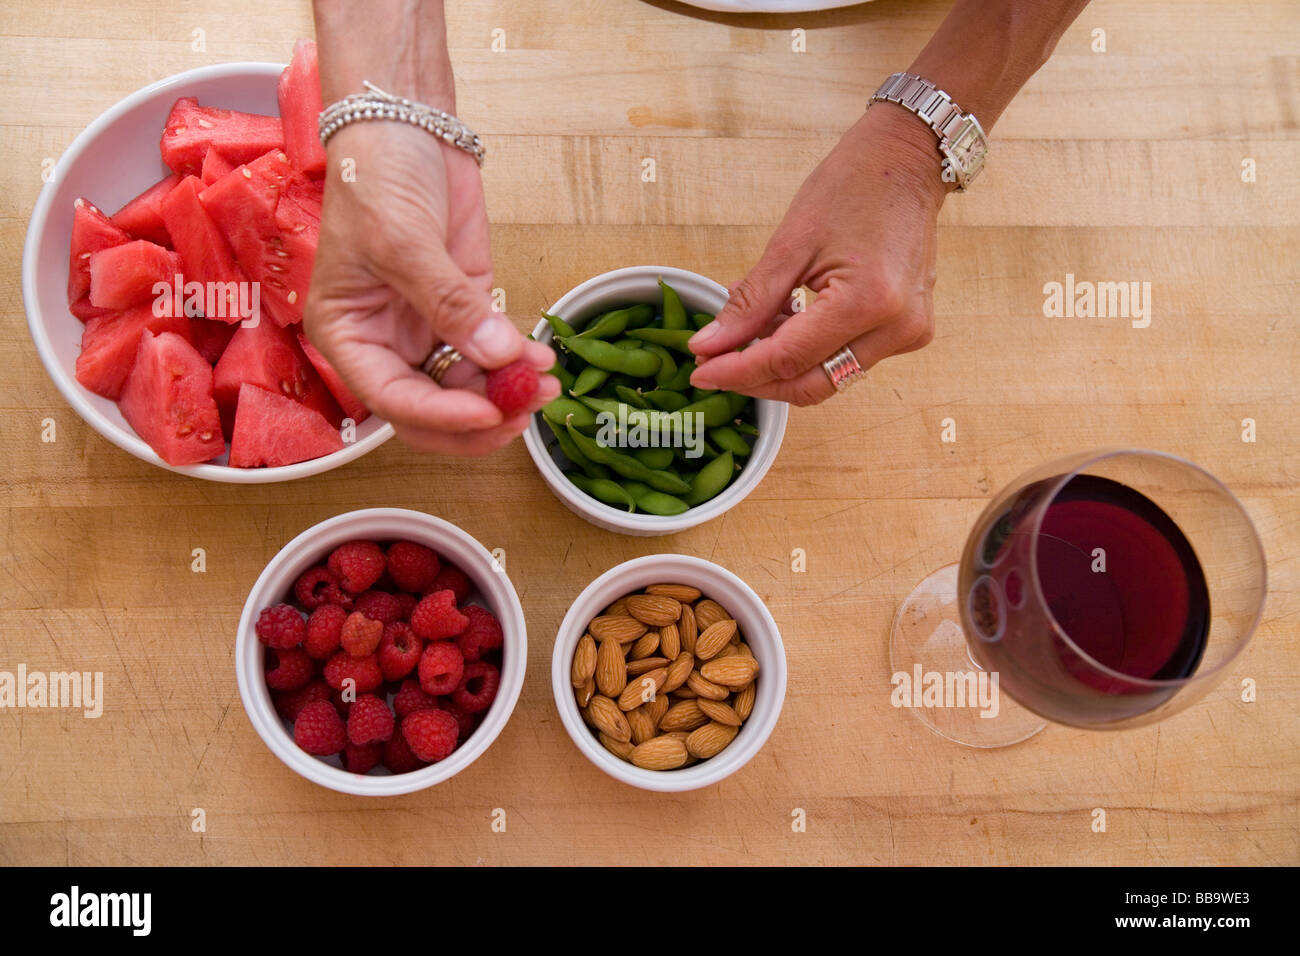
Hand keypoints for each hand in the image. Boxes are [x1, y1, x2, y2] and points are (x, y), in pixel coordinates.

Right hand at [304, 121, 558, 454]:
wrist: (406, 128)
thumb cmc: (375, 179)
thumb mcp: (404, 241)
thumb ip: (449, 303)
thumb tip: (495, 354)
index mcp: (348, 337)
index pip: (393, 400)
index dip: (441, 416)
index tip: (487, 412)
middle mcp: (384, 344)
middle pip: (430, 410)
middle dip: (478, 418)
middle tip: (523, 413)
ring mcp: (427, 330)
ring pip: (466, 389)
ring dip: (506, 393)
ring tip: (545, 384)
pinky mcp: (464, 311)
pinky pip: (490, 355)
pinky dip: (515, 363)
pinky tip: (540, 360)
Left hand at [689, 105, 946, 405]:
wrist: (908, 161)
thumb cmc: (853, 186)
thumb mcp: (791, 242)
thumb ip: (751, 303)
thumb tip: (709, 346)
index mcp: (868, 302)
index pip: (788, 359)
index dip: (738, 370)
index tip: (701, 371)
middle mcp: (897, 328)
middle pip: (812, 383)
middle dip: (758, 379)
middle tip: (715, 364)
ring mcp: (908, 333)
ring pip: (830, 377)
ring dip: (783, 364)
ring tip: (748, 333)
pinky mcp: (910, 331)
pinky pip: (848, 358)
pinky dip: (810, 350)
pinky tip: (783, 324)